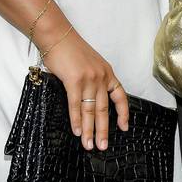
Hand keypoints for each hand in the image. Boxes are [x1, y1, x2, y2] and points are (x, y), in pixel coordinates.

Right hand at [36, 19, 127, 150]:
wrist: (57, 35)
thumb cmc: (70, 50)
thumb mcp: (90, 64)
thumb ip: (92, 81)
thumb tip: (88, 102)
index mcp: (107, 73)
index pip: (120, 96)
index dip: (123, 113)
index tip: (124, 128)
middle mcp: (101, 77)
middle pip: (104, 109)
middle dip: (103, 130)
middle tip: (103, 146)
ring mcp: (88, 79)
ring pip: (90, 111)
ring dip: (89, 130)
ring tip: (89, 145)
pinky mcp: (74, 81)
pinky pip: (76, 105)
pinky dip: (76, 120)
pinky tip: (76, 131)